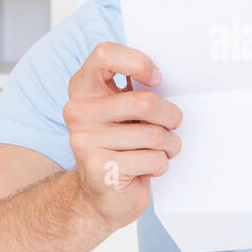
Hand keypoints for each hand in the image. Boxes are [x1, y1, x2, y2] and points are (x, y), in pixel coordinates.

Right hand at [63, 42, 181, 228]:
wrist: (99, 196)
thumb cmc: (120, 146)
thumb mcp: (122, 111)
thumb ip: (135, 89)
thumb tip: (171, 74)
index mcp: (82, 89)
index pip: (104, 54)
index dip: (138, 63)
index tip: (156, 79)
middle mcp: (78, 112)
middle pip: (144, 101)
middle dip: (170, 116)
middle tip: (173, 123)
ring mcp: (86, 141)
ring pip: (155, 135)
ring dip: (169, 145)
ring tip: (158, 150)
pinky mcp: (101, 169)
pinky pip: (154, 160)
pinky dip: (161, 165)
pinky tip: (146, 169)